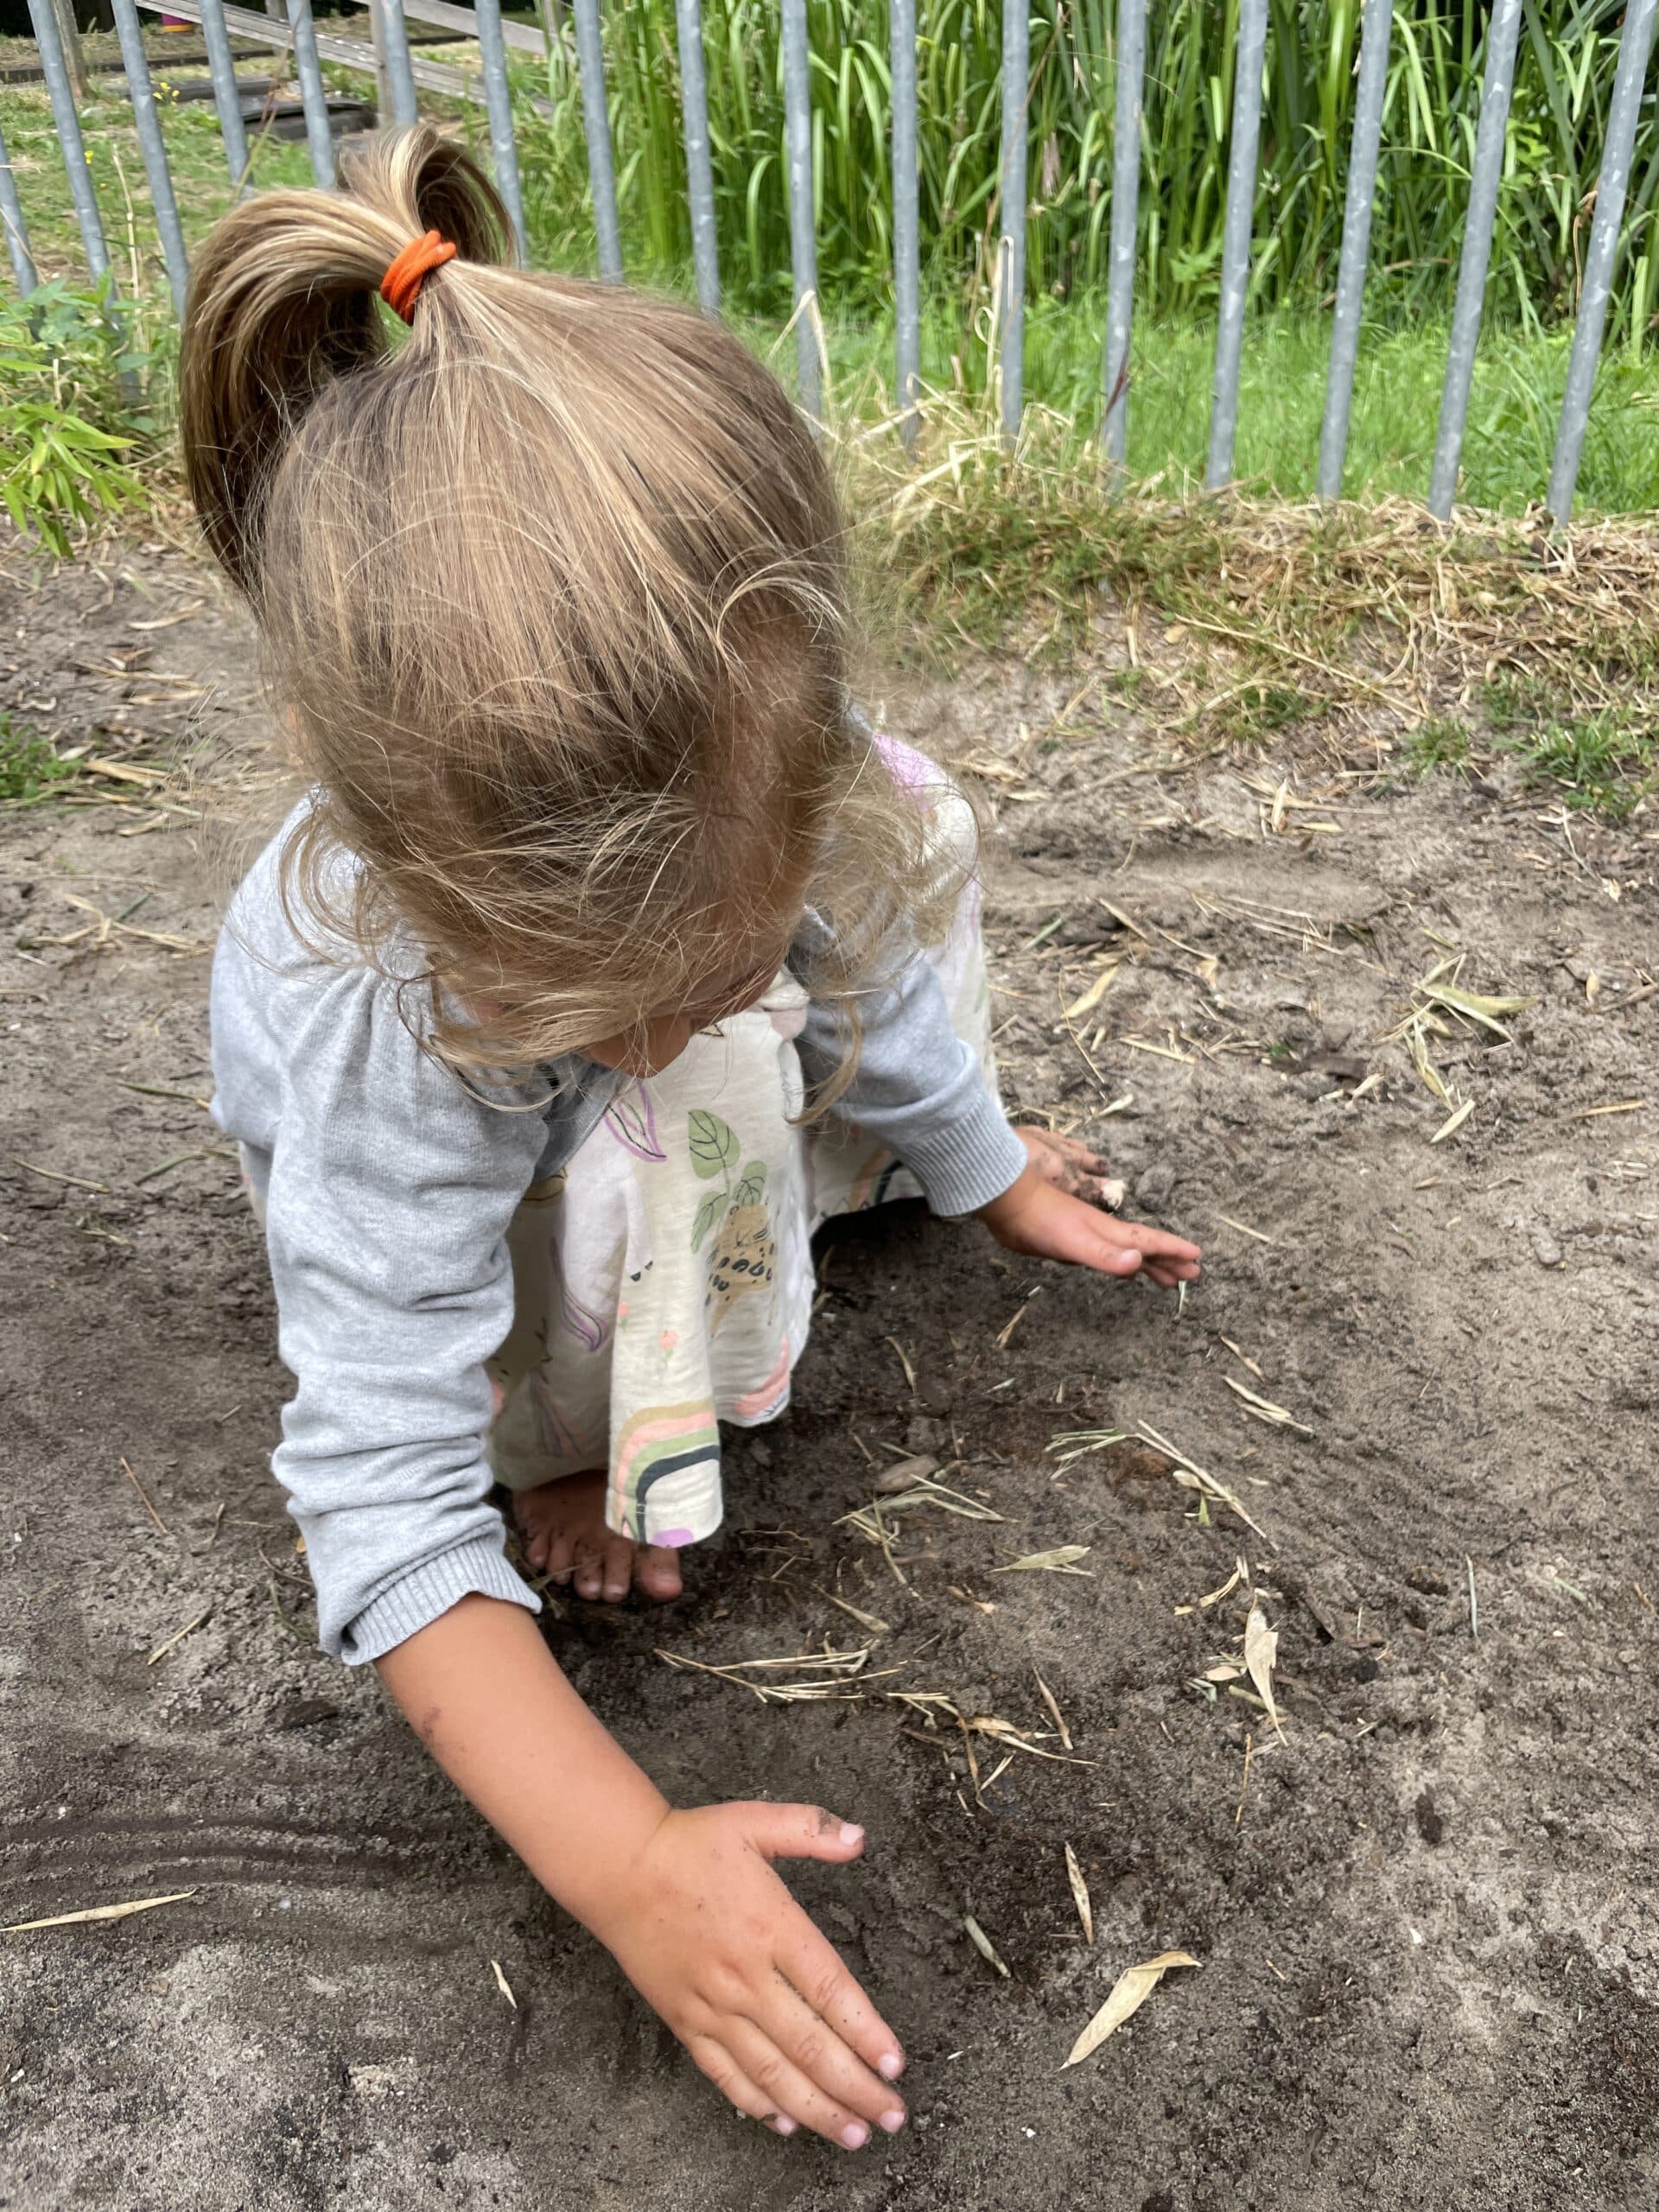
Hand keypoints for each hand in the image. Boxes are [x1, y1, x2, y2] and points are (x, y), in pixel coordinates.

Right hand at [588, 1801, 906, 2148]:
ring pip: (772, 2072)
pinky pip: (725, 2074)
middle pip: (810, 2046)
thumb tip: (858, 1837)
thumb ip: (810, 1830)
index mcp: (772, 1927)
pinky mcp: (685, 2022)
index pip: (831, 1992)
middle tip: (890, 2116)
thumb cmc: (690, 1844)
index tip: (895, 2065)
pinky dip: (756, 2104)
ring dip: (817, 2109)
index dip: (866, 2033)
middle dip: (855, 2088)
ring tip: (853, 2134)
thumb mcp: (755, 1822)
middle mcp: (746, 1977)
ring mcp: (714, 2006)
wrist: (619, 1868)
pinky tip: (786, 2123)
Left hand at [977, 1128, 1200, 1287]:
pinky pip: (1106, 1253)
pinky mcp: (1069, 1240)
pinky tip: (1122, 1266)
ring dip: (1148, 1263)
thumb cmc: (1039, 1220)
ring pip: (1126, 1252)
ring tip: (1166, 1278)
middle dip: (1168, 1261)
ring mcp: (1086, 1235)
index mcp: (1108, 1234)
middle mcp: (1102, 1233)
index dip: (1172, 1252)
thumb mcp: (1074, 1243)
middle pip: (1143, 1249)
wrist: (1007, 1201)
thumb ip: (1104, 1256)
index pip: (1148, 1244)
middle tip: (1191, 1275)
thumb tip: (1138, 1264)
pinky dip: (1121, 1262)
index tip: (1196, 1260)